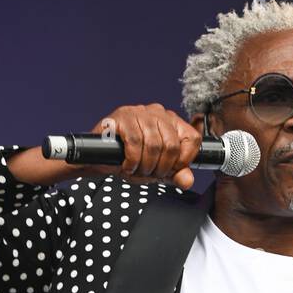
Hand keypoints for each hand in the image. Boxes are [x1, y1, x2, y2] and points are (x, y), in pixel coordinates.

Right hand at [7, 105, 202, 188]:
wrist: (99, 159)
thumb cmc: (129, 161)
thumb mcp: (156, 171)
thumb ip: (175, 174)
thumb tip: (187, 180)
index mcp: (171, 123)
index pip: (192, 139)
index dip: (183, 161)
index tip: (169, 171)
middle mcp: (158, 112)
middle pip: (172, 145)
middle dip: (161, 168)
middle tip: (148, 174)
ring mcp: (140, 112)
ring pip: (154, 144)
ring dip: (145, 166)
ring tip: (136, 170)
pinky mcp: (122, 115)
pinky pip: (135, 142)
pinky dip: (132, 160)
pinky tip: (126, 165)